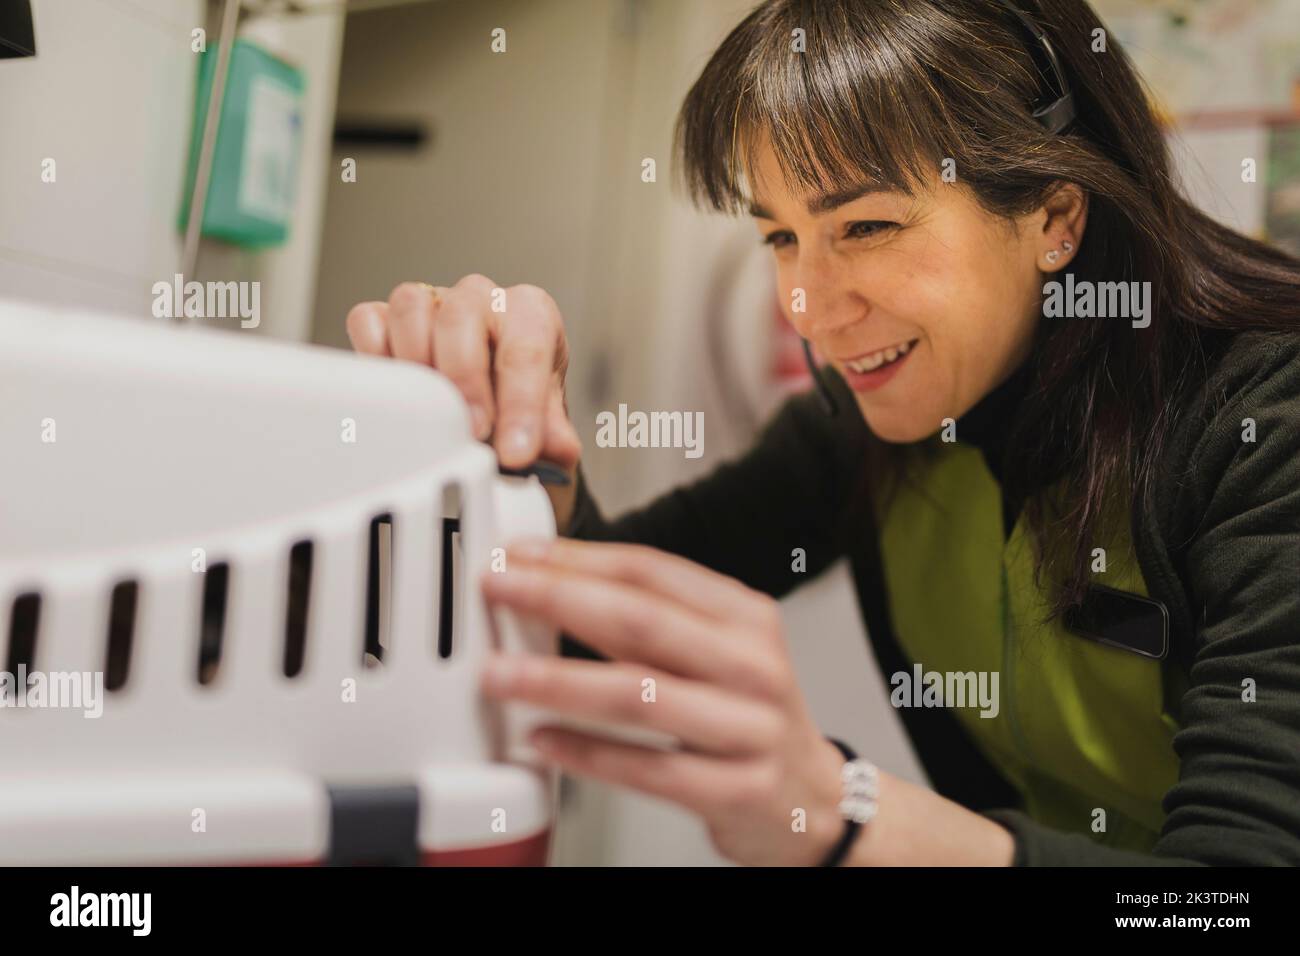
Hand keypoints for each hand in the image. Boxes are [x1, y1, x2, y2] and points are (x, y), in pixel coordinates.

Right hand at [345, 275, 582, 525]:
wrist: (489, 396)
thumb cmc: (518, 395)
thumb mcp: (547, 421)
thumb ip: (552, 436)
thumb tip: (552, 451)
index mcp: (530, 314)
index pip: (528, 350)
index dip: (521, 404)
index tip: (515, 451)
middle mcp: (481, 299)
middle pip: (463, 318)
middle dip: (465, 381)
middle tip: (472, 433)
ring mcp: (432, 302)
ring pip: (412, 309)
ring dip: (416, 365)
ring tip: (430, 412)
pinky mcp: (387, 315)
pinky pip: (369, 320)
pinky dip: (375, 354)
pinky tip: (393, 390)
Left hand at [479, 538, 849, 865]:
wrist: (812, 799)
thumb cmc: (750, 715)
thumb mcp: (723, 651)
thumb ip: (654, 622)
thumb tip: (555, 589)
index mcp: (745, 617)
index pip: (653, 571)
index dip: (579, 558)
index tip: (521, 555)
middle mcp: (752, 666)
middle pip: (642, 621)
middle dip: (558, 599)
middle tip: (499, 591)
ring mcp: (748, 729)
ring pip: (638, 695)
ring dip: (557, 680)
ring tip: (501, 674)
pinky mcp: (736, 790)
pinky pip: (648, 769)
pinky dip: (587, 753)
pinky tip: (544, 739)